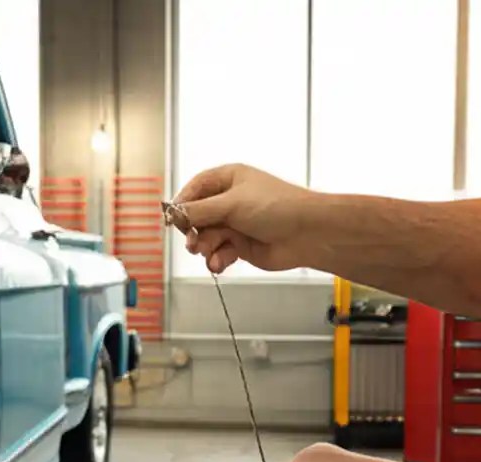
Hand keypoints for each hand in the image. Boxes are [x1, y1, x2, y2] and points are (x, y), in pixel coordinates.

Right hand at [172, 163, 316, 273]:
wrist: (307, 234)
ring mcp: (235, 223)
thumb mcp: (231, 204)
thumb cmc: (276, 207)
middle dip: (193, 231)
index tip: (173, 219)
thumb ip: (199, 211)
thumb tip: (174, 213)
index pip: (194, 189)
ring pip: (206, 237)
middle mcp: (229, 200)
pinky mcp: (240, 245)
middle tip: (193, 242)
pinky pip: (218, 252)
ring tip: (210, 253)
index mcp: (228, 179)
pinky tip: (221, 263)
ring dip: (206, 248)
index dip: (182, 204)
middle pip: (197, 217)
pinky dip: (217, 259)